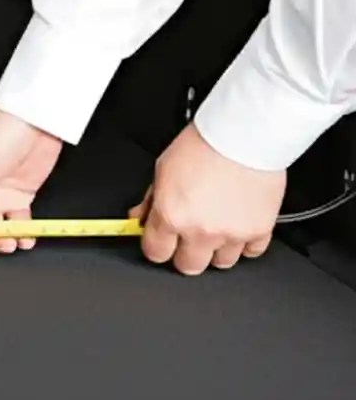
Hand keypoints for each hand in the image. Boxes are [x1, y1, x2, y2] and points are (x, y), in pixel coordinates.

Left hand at [130, 124, 285, 274]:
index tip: (162, 240)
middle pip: (188, 266)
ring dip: (217, 249)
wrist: (244, 133)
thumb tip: (140, 218)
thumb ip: (151, 200)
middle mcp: (200, 230)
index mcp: (171, 216)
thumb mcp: (162, 169)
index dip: (157, 246)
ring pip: (221, 263)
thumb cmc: (204, 144)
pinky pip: (251, 252)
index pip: (156, 253)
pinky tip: (238, 224)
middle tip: (189, 235)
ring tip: (217, 225)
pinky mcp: (259, 230)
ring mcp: (231, 233)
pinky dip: (244, 243)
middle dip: (186, 253)